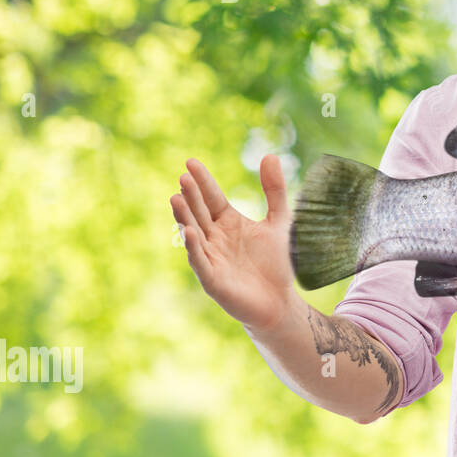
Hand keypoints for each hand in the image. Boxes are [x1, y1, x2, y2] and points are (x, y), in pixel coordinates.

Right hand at [169, 154, 295, 331]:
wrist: (280, 301)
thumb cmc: (277, 262)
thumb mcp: (280, 221)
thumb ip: (275, 191)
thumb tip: (269, 155)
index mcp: (228, 223)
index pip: (211, 198)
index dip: (202, 182)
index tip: (191, 162)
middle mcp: (215, 238)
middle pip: (199, 213)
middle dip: (191, 195)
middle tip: (184, 176)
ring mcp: (211, 258)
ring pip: (193, 234)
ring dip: (185, 218)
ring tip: (176, 198)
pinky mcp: (213, 280)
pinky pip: (200, 262)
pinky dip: (194, 248)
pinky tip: (189, 233)